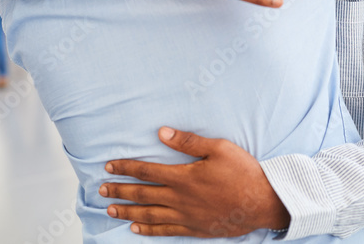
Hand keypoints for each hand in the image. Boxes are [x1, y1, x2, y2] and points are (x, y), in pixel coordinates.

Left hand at [100, 127, 290, 237]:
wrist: (262, 202)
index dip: (126, 168)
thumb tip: (162, 132)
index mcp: (184, 177)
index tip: (109, 166)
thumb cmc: (243, 172)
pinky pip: (165, 231)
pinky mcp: (194, 228)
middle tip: (101, 189)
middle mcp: (180, 199)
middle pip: (143, 194)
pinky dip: (148, 230)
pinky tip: (136, 228)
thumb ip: (189, 141)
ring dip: (128, 210)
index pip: (147, 172)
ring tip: (110, 209)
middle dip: (120, 190)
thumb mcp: (219, 148)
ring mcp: (186, 216)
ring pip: (150, 214)